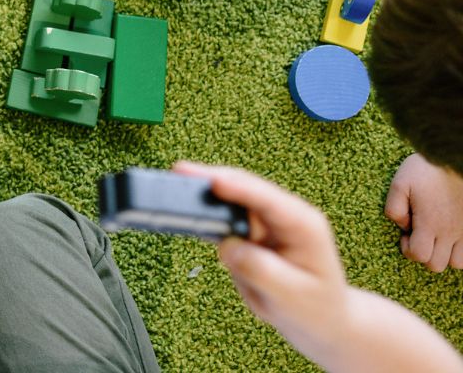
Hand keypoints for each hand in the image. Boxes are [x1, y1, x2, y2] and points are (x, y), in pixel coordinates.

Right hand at [174, 162, 350, 349]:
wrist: (320, 321)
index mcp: (303, 225)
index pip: (267, 199)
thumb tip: (227, 247)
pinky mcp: (248, 232)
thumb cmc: (314, 308)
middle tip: (179, 173)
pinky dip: (203, 213)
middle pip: (243, 188)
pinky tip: (183, 209)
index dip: (239, 187)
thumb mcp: (292, 295)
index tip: (213, 181)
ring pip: (228, 199)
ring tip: (174, 187)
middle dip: (210, 179)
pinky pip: (221, 217)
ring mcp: (264, 222)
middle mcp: (283, 216)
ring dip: (204, 193)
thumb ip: (260, 270)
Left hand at [385, 153, 462, 271]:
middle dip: (424, 255)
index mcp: (430, 224)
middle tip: (419, 235)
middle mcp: (449, 232)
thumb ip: (394, 208)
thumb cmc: (427, 169)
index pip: (419, 256)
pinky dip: (460, 251)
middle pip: (436, 265)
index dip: (408, 249)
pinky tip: (451, 236)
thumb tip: (402, 225)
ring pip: (457, 263)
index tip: (406, 233)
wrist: (454, 160)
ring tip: (436, 238)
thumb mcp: (400, 183)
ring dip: (444, 255)